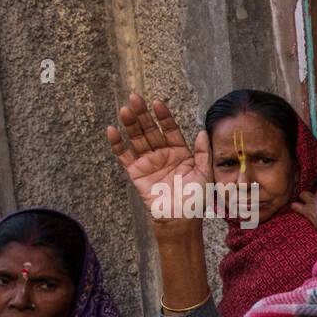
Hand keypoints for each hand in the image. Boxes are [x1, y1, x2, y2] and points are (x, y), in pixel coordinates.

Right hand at [106, 94, 210, 226]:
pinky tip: (112, 130)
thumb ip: (204, 152)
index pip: (170, 129)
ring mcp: (148, 161)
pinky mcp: (135, 172)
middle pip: (151, 129)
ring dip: (130, 124)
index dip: (163, 116)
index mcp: (180, 151)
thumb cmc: (196, 198)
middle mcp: (162, 153)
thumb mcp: (205, 173)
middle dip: (143, 114)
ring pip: (136, 138)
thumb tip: (202, 131)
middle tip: (135, 98)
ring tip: (125, 110)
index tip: (157, 103)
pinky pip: (124, 155)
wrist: (181, 218)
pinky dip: (117, 144)